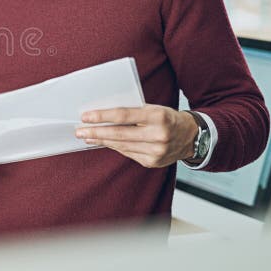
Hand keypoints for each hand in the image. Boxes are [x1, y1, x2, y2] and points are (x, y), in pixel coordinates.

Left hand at [75, 104, 198, 167]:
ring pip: (121, 145)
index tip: (85, 116)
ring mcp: (156, 151)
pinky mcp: (153, 162)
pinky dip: (114, 147)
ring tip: (87, 136)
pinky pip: (128, 153)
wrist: (191, 136)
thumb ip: (131, 111)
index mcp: (158, 116)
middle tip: (79, 130)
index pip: (124, 115)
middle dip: (96, 132)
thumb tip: (102, 116)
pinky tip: (104, 142)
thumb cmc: (166, 117)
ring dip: (101, 141)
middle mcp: (158, 135)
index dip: (102, 116)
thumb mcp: (152, 108)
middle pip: (119, 134)